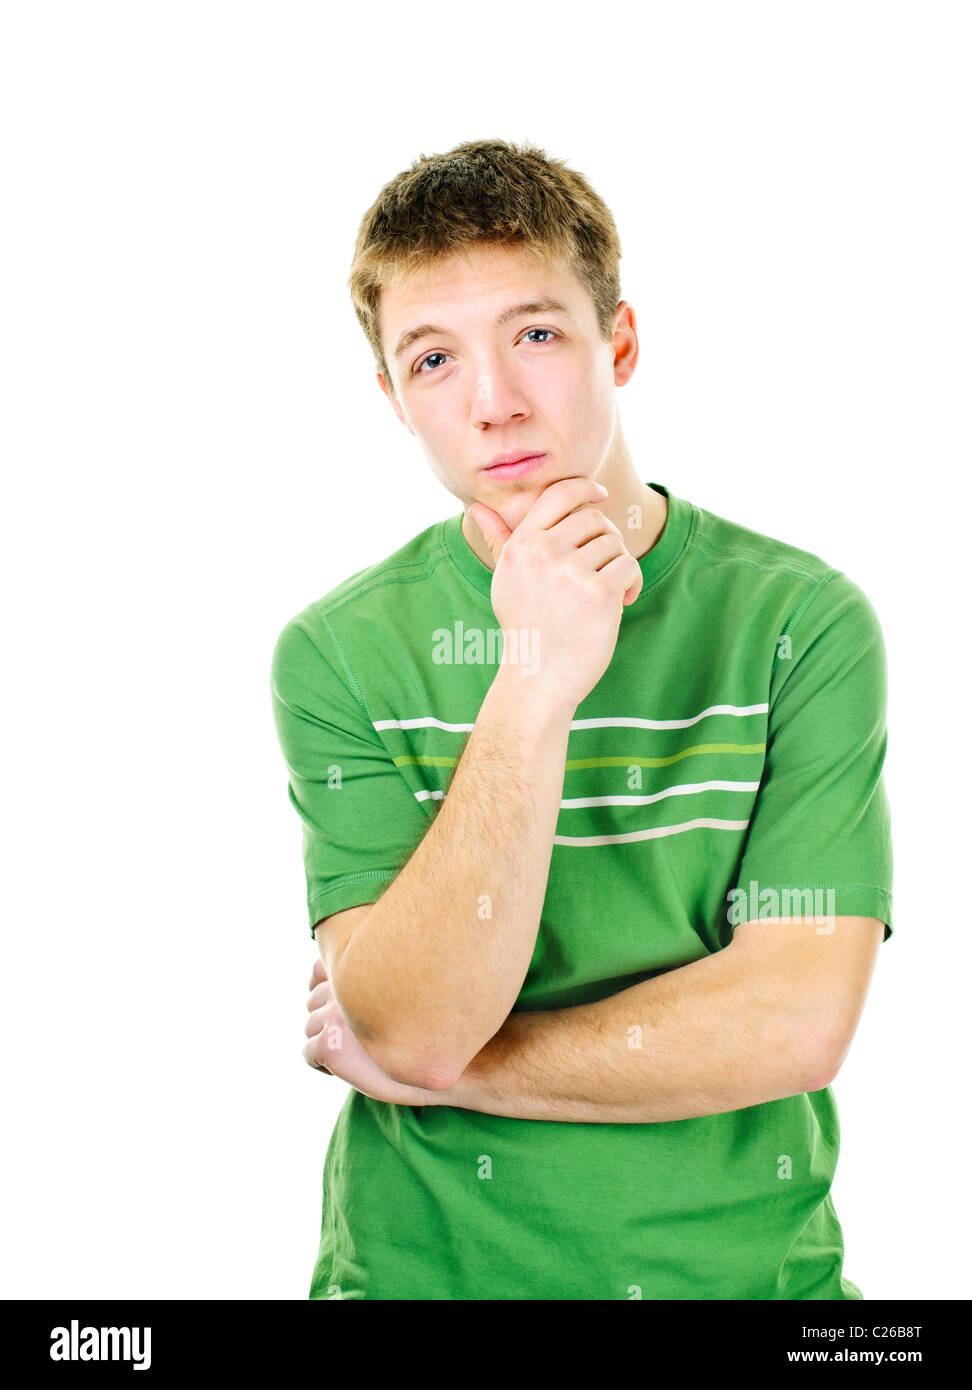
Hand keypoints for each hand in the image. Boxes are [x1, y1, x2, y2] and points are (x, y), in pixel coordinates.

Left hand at [303, 955, 439, 1107]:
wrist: (456, 1062)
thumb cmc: (437, 1027)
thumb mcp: (408, 993)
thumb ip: (377, 982)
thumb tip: (338, 980)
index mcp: (361, 965)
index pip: (320, 972)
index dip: (327, 991)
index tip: (343, 1012)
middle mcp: (344, 985)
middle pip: (312, 1002)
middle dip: (327, 1020)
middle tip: (354, 1041)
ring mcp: (335, 1014)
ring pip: (310, 1028)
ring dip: (325, 1042)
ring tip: (354, 1056)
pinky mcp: (330, 1043)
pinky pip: (310, 1053)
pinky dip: (321, 1065)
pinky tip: (347, 1070)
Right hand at [467, 475, 642, 709]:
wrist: (538, 678)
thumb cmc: (525, 628)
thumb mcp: (506, 580)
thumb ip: (500, 540)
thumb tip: (477, 508)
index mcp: (522, 544)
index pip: (558, 494)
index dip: (584, 487)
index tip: (600, 494)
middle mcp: (544, 552)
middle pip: (593, 519)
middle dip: (605, 540)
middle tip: (604, 568)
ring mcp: (572, 572)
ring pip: (615, 543)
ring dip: (619, 565)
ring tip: (610, 592)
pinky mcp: (600, 593)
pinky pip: (630, 566)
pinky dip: (633, 583)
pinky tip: (623, 602)